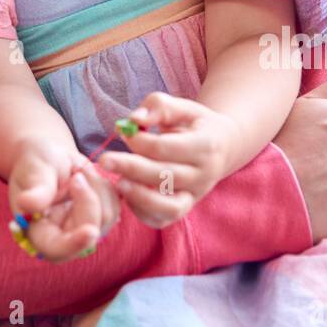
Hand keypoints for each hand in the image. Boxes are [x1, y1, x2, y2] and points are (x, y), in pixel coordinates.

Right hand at [9, 142, 105, 262]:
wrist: (52, 157)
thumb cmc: (36, 162)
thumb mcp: (34, 170)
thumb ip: (36, 188)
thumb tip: (26, 203)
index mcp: (36, 231)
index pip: (55, 249)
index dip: (74, 243)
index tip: (90, 231)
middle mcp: (61, 238)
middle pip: (88, 236)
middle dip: (88, 201)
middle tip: (77, 174)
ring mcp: (83, 231)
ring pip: (106, 218)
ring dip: (97, 188)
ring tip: (79, 172)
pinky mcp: (100, 220)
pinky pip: (116, 207)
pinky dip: (106, 187)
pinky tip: (89, 178)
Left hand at [97, 92, 238, 227]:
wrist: (222, 147)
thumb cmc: (194, 124)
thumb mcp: (183, 106)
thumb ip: (159, 107)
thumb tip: (134, 119)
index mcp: (206, 145)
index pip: (167, 148)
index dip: (140, 141)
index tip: (123, 132)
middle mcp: (204, 175)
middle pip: (165, 176)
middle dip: (131, 168)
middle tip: (104, 160)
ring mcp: (196, 196)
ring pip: (169, 206)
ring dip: (140, 196)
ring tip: (117, 183)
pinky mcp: (185, 209)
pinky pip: (162, 220)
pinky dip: (142, 211)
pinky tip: (126, 193)